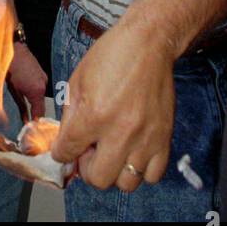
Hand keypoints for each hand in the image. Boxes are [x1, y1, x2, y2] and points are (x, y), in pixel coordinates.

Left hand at [6, 41, 47, 120]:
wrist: (12, 49)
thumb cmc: (10, 69)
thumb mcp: (14, 92)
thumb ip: (22, 108)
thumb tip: (26, 120)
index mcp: (37, 91)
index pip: (41, 113)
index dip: (37, 122)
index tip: (33, 129)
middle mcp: (44, 84)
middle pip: (42, 105)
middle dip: (36, 114)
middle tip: (29, 123)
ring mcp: (44, 78)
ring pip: (41, 96)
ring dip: (35, 103)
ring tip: (26, 106)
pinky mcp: (42, 73)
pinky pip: (41, 88)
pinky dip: (35, 93)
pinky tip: (27, 93)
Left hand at [51, 16, 174, 191]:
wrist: (149, 42)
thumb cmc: (112, 56)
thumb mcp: (78, 81)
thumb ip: (69, 117)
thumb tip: (64, 146)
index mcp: (93, 114)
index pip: (67, 153)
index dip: (62, 153)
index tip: (66, 149)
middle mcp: (120, 131)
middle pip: (98, 178)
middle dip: (88, 168)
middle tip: (90, 151)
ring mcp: (145, 137)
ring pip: (126, 183)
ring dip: (115, 171)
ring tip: (113, 151)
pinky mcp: (164, 137)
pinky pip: (153, 174)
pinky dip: (141, 169)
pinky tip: (134, 151)